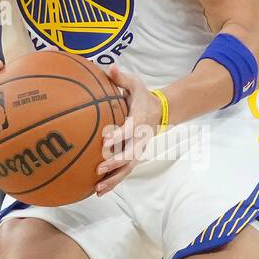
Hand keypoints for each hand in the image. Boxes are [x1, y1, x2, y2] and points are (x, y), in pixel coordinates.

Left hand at [96, 64, 160, 194]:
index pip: (130, 129)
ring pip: (127, 168)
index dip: (119, 135)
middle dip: (115, 163)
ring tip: (98, 189)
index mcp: (140, 120)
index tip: (105, 139)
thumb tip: (110, 67)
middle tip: (99, 168)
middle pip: (130, 155)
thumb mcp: (136, 84)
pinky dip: (113, 182)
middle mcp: (141, 139)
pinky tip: (98, 191)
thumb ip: (122, 78)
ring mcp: (138, 150)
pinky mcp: (134, 156)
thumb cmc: (143, 97)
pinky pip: (124, 172)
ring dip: (114, 179)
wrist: (160, 111)